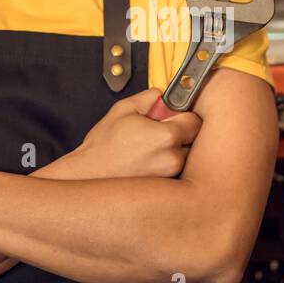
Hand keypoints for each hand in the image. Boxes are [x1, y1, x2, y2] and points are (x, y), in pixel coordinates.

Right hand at [70, 88, 201, 179]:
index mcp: (166, 136)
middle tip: (157, 132)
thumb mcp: (123, 109)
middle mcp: (173, 158)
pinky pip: (177, 169)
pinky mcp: (166, 187)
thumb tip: (163, 95)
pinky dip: (167, 163)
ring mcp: (171, 175)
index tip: (170, 116)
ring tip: (149, 149)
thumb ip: (149, 97)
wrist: (89, 175)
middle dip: (180, 132)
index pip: (195, 120)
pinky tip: (148, 161)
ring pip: (186, 155)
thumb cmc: (103, 145)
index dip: (182, 115)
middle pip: (194, 139)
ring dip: (175, 149)